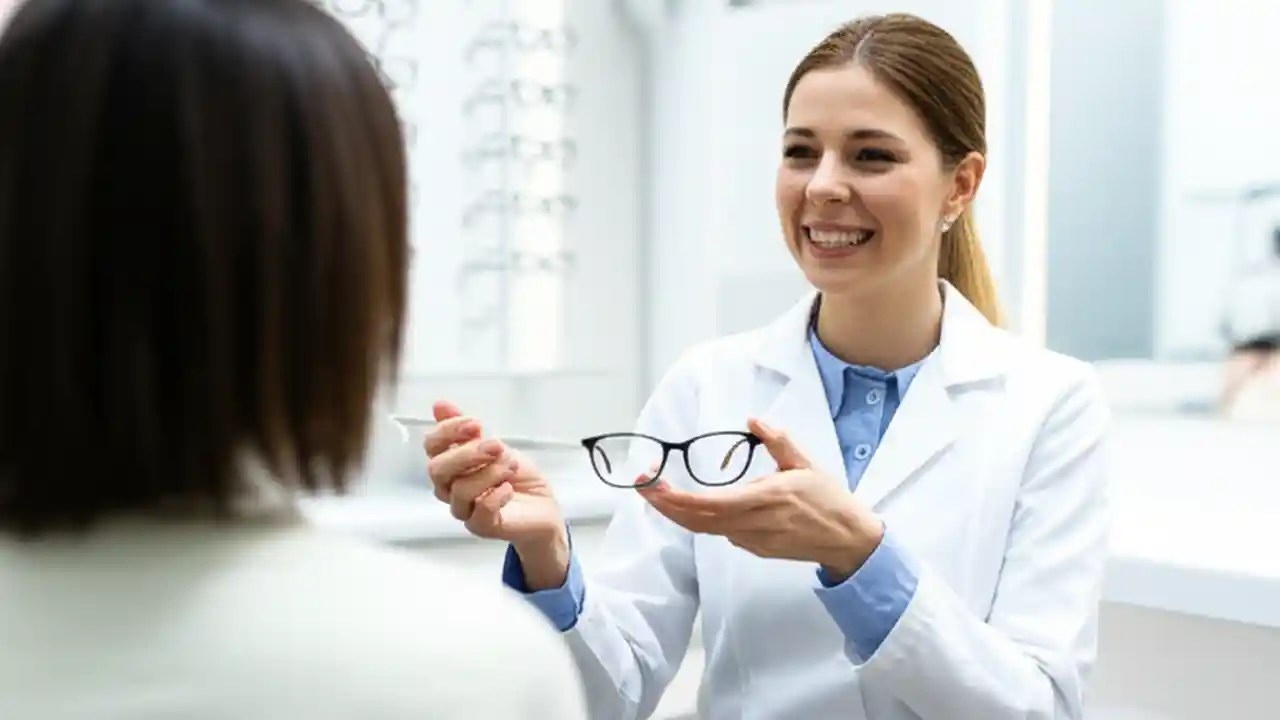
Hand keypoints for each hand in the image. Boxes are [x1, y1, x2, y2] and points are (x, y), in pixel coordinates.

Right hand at [423, 401, 564, 546]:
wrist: (542, 505)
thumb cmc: (514, 475)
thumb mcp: (494, 445)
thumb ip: (467, 429)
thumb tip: (439, 404)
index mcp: (450, 464)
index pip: (431, 445)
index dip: (449, 430)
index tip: (476, 424)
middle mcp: (450, 488)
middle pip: (437, 470)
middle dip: (468, 453)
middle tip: (497, 446)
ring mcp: (464, 510)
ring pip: (460, 491)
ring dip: (490, 472)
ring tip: (511, 465)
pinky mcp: (482, 527)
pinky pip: (480, 512)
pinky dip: (496, 496)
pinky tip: (509, 488)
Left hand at [638, 417, 883, 580]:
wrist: (848, 540)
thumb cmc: (829, 500)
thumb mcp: (806, 463)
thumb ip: (778, 441)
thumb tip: (754, 419)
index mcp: (767, 499)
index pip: (711, 503)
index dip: (678, 498)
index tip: (655, 485)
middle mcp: (756, 523)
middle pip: (698, 520)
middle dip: (665, 505)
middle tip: (643, 486)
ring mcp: (754, 540)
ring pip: (705, 529)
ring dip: (679, 513)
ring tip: (657, 494)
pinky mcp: (755, 549)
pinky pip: (722, 533)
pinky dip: (702, 520)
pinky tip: (693, 506)